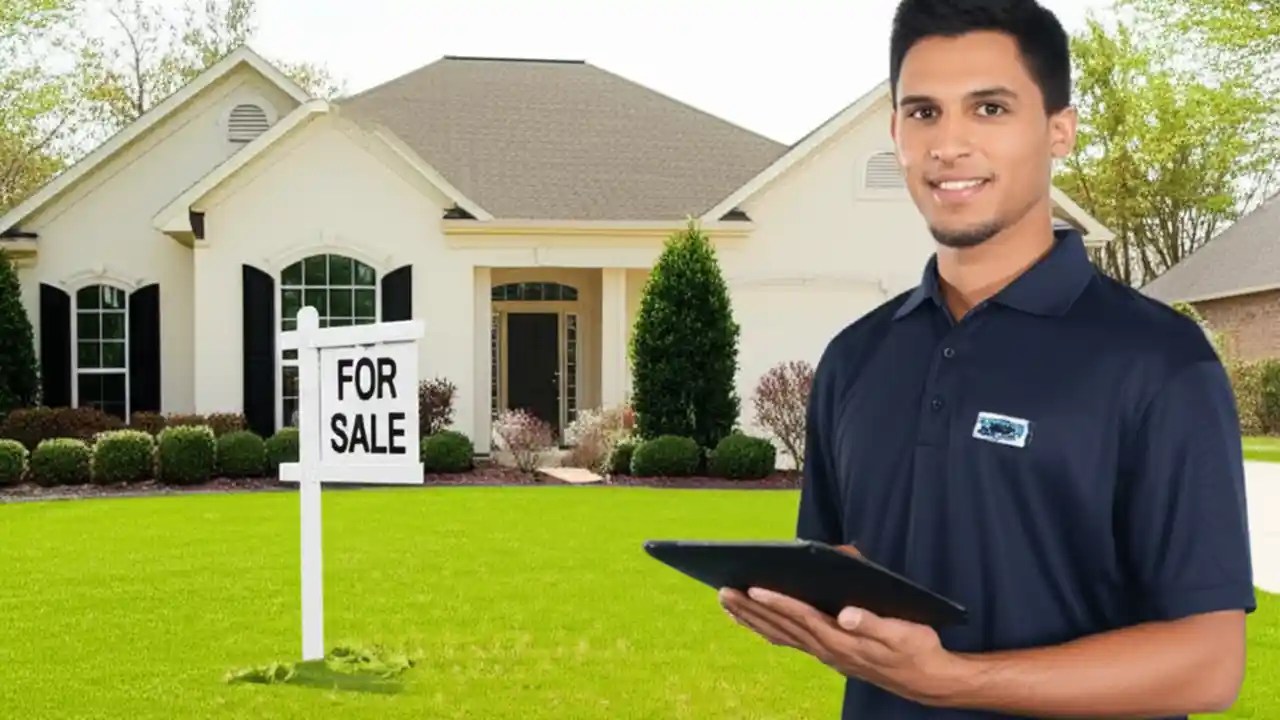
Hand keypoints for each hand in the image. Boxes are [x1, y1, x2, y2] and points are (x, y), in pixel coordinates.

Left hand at [718, 586, 961, 705]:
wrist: (926, 680)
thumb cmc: (917, 649)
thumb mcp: (903, 633)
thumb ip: (873, 623)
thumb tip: (847, 614)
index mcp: (843, 640)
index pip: (803, 617)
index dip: (777, 603)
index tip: (754, 589)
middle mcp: (828, 649)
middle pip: (783, 626)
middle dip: (752, 608)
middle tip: (723, 591)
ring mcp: (825, 654)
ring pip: (781, 634)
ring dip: (752, 618)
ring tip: (727, 601)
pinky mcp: (828, 654)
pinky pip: (790, 641)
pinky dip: (768, 629)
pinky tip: (753, 621)